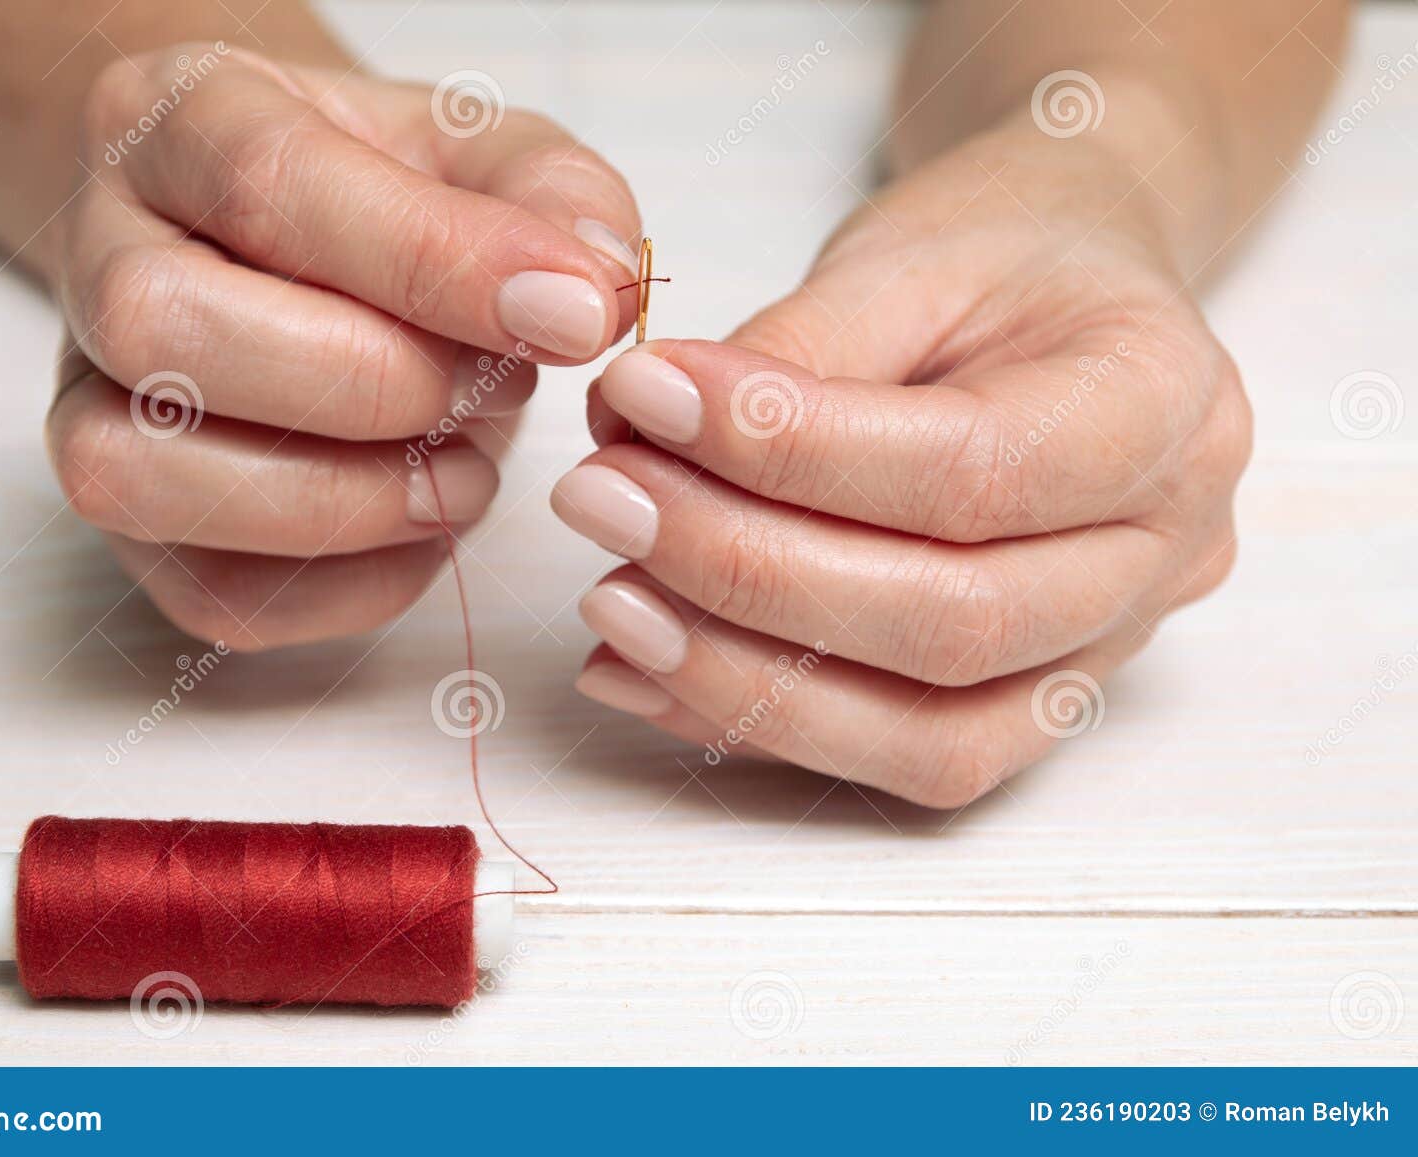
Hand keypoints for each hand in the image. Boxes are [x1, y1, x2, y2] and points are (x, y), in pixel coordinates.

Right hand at [47, 44, 640, 648]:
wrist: (310, 268)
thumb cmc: (394, 207)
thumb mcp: (487, 156)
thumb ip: (552, 197)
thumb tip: (589, 295)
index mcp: (180, 123)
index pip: (267, 183)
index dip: (433, 262)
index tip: (572, 316)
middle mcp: (101, 259)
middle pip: (170, 334)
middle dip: (375, 387)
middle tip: (494, 389)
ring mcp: (86, 405)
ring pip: (145, 479)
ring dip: (353, 499)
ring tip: (463, 467)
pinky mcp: (136, 534)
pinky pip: (216, 596)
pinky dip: (355, 584)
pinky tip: (425, 525)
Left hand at [556, 117, 1250, 807]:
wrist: (1067, 296)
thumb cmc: (999, 255)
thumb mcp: (905, 254)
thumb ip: (790, 352)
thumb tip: (638, 430)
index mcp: (1165, 403)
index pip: (974, 470)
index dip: (791, 453)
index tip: (644, 398)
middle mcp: (1168, 551)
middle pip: (954, 621)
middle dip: (747, 572)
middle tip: (601, 501)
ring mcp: (1112, 649)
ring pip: (935, 734)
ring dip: (745, 678)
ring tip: (609, 603)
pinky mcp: (1035, 706)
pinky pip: (906, 758)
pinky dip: (763, 727)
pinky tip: (645, 673)